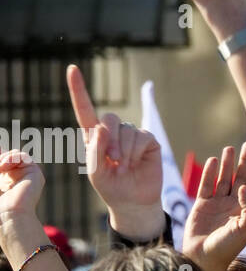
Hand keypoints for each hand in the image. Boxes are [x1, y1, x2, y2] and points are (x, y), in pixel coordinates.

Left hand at [0, 151, 43, 223]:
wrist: (8, 216)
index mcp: (5, 182)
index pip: (2, 163)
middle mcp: (16, 178)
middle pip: (6, 157)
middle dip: (0, 158)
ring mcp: (26, 176)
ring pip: (13, 155)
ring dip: (3, 158)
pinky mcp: (35, 173)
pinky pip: (23, 156)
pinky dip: (12, 157)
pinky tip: (4, 166)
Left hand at [67, 65, 163, 236]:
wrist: (133, 201)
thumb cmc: (110, 187)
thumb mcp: (95, 172)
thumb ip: (94, 150)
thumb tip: (102, 128)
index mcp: (94, 136)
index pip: (85, 109)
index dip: (79, 89)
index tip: (72, 69)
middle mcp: (113, 131)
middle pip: (110, 118)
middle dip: (110, 139)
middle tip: (113, 161)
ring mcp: (132, 134)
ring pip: (127, 131)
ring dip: (124, 151)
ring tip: (125, 167)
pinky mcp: (148, 140)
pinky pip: (142, 137)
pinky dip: (137, 151)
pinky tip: (136, 163)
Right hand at [182, 142, 245, 270]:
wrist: (203, 259)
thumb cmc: (227, 248)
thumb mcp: (244, 229)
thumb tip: (244, 187)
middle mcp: (234, 205)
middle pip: (242, 178)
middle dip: (245, 162)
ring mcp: (218, 204)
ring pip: (224, 178)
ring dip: (227, 164)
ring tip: (229, 148)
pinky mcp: (202, 205)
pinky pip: (206, 185)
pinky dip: (209, 173)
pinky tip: (212, 160)